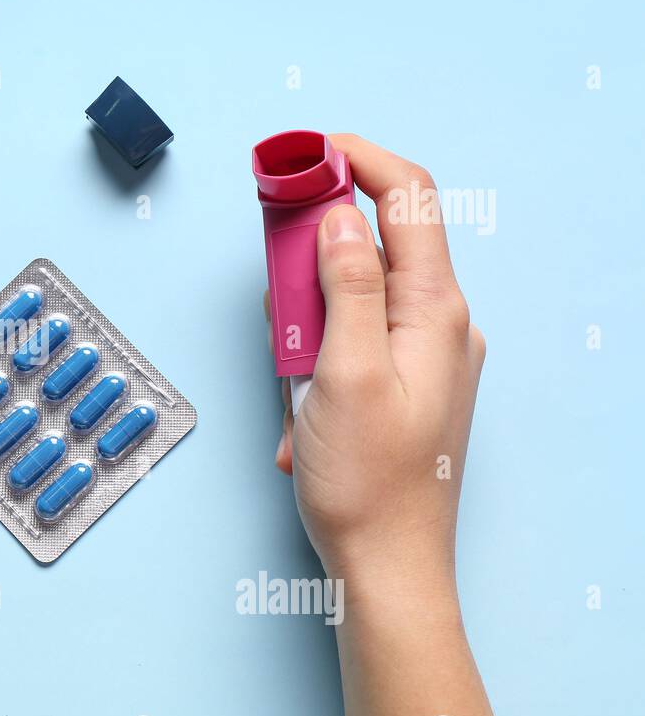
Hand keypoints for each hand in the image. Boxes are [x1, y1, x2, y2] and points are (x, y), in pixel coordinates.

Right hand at [267, 134, 485, 597]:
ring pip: (359, 293)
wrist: (388, 565)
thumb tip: (340, 217)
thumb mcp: (345, 374)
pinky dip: (318, 353)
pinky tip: (301, 408)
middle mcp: (441, 324)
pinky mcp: (403, 382)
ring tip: (287, 371)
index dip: (361, 160)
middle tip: (275, 276)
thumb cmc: (367, 482)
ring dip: (310, 313)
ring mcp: (425, 355)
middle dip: (317, 246)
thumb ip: (347, 286)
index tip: (308, 150)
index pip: (411, 200)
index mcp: (436, 311)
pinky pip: (357, 337)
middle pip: (379, 242)